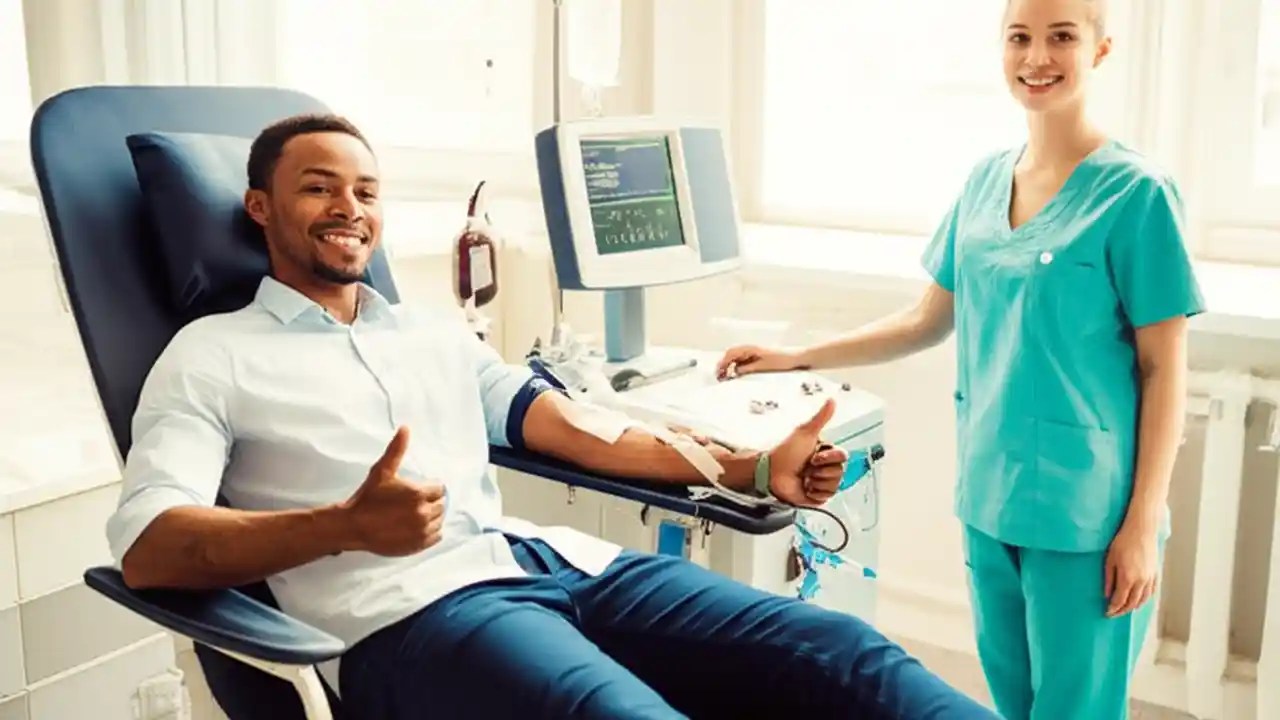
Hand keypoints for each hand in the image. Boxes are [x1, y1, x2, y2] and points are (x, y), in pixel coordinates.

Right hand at [340, 427, 446, 555]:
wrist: (353, 526)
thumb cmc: (368, 498)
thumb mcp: (382, 471)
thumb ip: (396, 450)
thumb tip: (405, 428)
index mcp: (418, 494)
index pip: (440, 489)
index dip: (430, 488)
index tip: (418, 490)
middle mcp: (423, 513)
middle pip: (441, 504)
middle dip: (431, 501)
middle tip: (414, 502)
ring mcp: (422, 531)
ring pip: (439, 520)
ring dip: (432, 516)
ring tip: (415, 514)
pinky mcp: (418, 545)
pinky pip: (436, 537)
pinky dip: (432, 532)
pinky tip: (418, 527)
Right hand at [716, 345, 803, 379]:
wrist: (796, 358)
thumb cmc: (781, 360)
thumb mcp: (763, 366)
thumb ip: (748, 368)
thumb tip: (734, 371)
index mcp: (750, 349)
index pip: (730, 353)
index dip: (723, 363)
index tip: (718, 373)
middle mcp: (749, 350)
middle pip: (731, 356)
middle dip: (723, 365)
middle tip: (719, 377)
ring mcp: (753, 355)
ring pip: (736, 360)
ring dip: (729, 368)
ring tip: (726, 379)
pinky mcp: (757, 360)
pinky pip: (743, 363)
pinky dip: (737, 369)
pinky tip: (737, 377)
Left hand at [767, 399, 843, 506]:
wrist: (771, 472)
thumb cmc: (785, 452)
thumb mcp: (805, 432)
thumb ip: (821, 418)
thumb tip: (832, 400)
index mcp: (826, 453)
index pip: (842, 457)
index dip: (829, 458)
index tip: (814, 456)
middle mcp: (825, 467)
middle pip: (840, 472)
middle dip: (821, 470)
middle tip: (807, 467)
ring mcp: (821, 482)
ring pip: (834, 486)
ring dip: (817, 482)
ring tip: (804, 477)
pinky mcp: (815, 497)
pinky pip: (825, 498)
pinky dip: (814, 493)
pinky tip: (804, 487)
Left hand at [1104, 518, 1159, 617]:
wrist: (1141, 531)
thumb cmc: (1122, 542)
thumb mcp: (1109, 560)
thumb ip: (1108, 579)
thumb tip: (1106, 594)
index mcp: (1128, 578)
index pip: (1120, 600)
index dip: (1113, 609)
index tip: (1107, 613)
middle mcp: (1141, 581)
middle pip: (1132, 603)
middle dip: (1122, 611)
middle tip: (1114, 614)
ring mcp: (1150, 578)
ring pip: (1143, 600)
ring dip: (1134, 607)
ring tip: (1125, 609)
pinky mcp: (1155, 573)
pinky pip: (1151, 592)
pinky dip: (1145, 599)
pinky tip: (1140, 601)